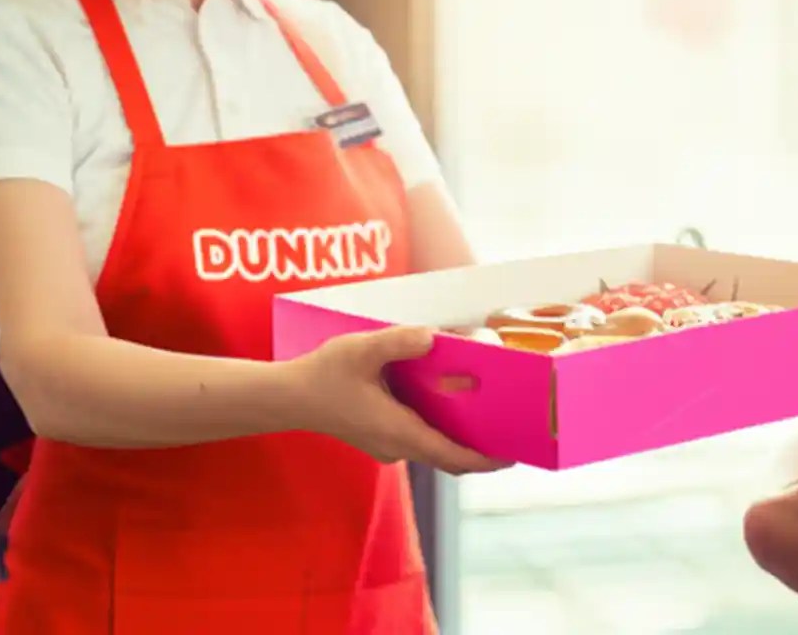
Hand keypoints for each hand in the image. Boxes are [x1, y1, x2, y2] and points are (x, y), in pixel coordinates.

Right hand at [289, 326, 510, 475]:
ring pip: (433, 449)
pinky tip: (450, 406)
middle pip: (448, 457)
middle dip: (479, 450)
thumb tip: (431, 337)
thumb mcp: (360, 350)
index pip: (451, 456)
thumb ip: (397, 342)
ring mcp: (388, 446)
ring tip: (488, 417)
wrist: (287, 398)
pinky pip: (420, 441)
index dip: (483, 460)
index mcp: (398, 431)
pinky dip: (440, 431)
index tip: (511, 458)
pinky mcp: (380, 438)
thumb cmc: (322, 375)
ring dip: (459, 438)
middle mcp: (397, 447)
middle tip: (510, 433)